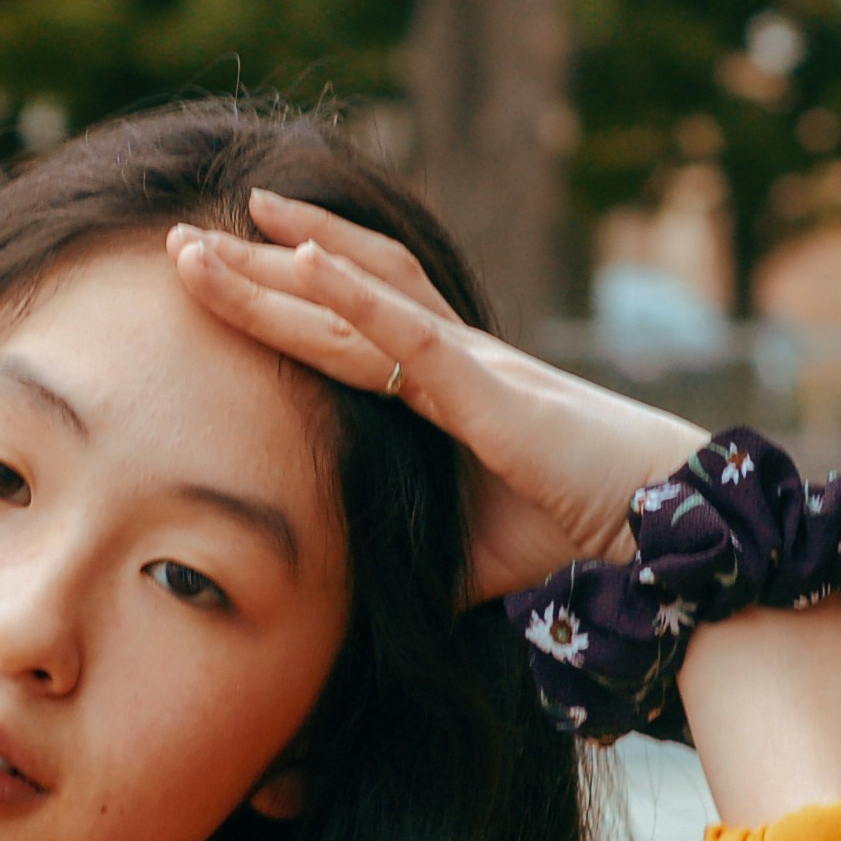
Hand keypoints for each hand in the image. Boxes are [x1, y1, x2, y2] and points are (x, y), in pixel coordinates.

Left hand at [167, 190, 711, 604]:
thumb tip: (354, 606)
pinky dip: (351, 292)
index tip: (216, 273)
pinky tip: (299, 260)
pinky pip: (406, 329)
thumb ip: (412, 561)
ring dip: (280, 263)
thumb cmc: (579, 534)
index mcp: (444, 389)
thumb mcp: (466, 558)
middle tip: (180, 241)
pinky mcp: (487, 387)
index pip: (345, 330)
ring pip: (356, 296)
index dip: (282, 299)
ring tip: (213, 233)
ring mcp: (468, 363)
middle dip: (256, 269)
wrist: (659, 538)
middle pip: (335, 296)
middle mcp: (449, 358)